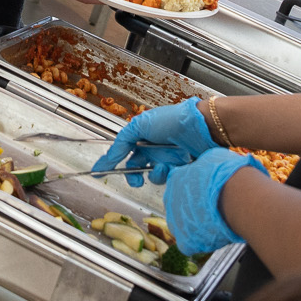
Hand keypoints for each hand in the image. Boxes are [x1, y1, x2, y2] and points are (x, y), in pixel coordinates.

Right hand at [93, 98, 217, 182]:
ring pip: (151, 175)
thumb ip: (122, 142)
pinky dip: (165, 175)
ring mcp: (166, 157)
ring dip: (152, 174)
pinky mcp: (179, 167)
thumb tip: (108, 157)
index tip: (99, 172)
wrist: (201, 127)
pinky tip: (170, 167)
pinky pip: (166, 178)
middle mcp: (153, 147)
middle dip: (132, 175)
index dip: (111, 161)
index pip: (122, 150)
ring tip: (160, 168)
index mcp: (142, 135)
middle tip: (135, 180)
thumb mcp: (140, 126)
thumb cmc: (172, 120)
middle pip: (135, 167)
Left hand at [163, 149, 265, 254]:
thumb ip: (204, 165)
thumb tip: (208, 167)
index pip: (181, 185)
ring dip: (199, 226)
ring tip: (218, 221)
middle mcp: (170, 199)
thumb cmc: (229, 174)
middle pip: (182, 207)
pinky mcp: (185, 241)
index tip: (210, 193)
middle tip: (216, 208)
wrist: (238, 195)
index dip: (197, 191)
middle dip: (197, 208)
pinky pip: (190, 244)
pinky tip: (214, 235)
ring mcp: (175, 222)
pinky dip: (201, 242)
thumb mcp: (213, 157)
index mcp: (175, 178)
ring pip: (186, 226)